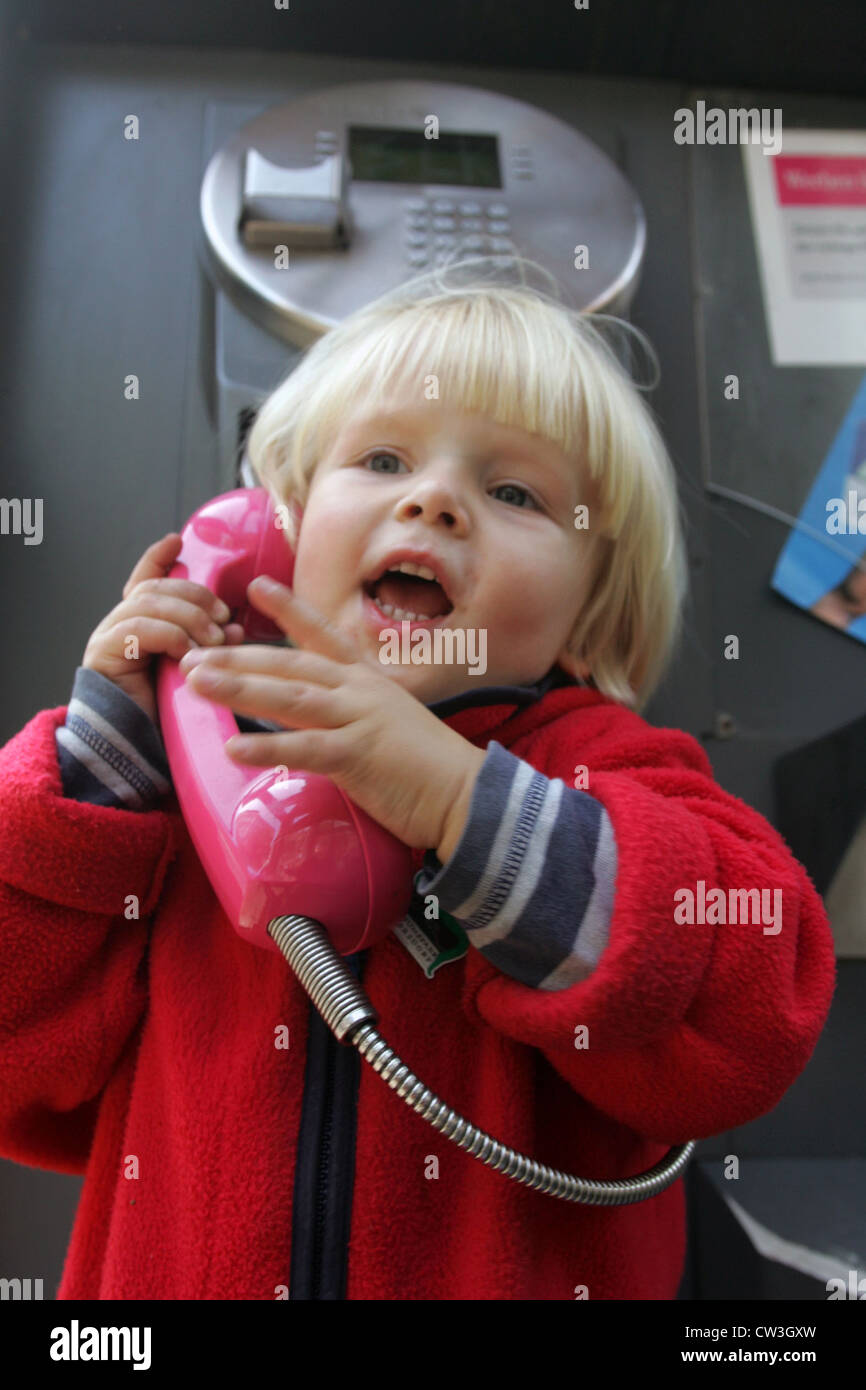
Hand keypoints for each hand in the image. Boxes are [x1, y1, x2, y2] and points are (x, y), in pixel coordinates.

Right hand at [82, 533, 244, 724]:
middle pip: (157, 587)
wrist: (139, 756)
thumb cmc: (171, 718)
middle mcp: (121, 625)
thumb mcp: (198, 672)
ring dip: (189, 616)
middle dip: (196, 595)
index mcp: (142, 626)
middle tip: (224, 619)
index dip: (158, 557)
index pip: (145, 579)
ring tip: (214, 640)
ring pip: (149, 602)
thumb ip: (213, 646)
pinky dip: (170, 634)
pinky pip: (139, 627)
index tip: (176, 540)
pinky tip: (187, 652)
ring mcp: (108, 637)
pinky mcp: (103, 654)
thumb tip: (237, 629)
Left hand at [178, 577, 484, 854]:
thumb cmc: (428, 767)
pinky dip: (268, 749)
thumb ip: (351, 715)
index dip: (289, 609)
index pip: (323, 637)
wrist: (468, 794)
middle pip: (290, 666)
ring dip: (240, 688)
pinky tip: (233, 749)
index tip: (257, 585)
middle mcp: (360, 691)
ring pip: (290, 698)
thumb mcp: (388, 724)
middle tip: (191, 656)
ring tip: (197, 683)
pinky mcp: (359, 756)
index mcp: (368, 681)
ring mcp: (360, 720)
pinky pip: (305, 750)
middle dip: (238, 659)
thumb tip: (318, 719)